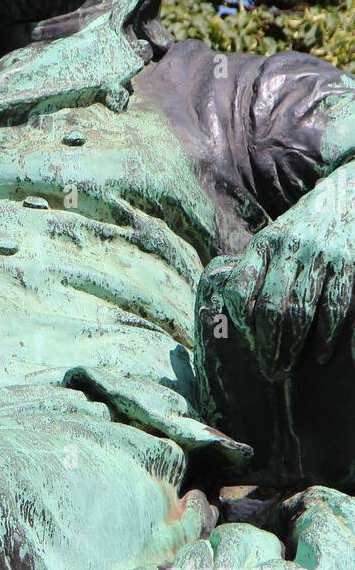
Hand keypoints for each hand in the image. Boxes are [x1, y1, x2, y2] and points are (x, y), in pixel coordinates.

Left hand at [220, 167, 354, 380]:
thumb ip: (252, 272)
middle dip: (266, 346)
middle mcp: (289, 249)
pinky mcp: (348, 263)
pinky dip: (327, 336)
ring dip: (291, 347)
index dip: (238, 321)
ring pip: (300, 311)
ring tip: (286, 369)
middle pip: (270, 308)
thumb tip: (226, 317)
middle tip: (266, 371)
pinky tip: (320, 355)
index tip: (244, 344)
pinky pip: (335, 307)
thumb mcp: (271, 242)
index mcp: (263, 245)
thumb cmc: (299, 232)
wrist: (344, 198)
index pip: (238, 289)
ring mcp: (320, 256)